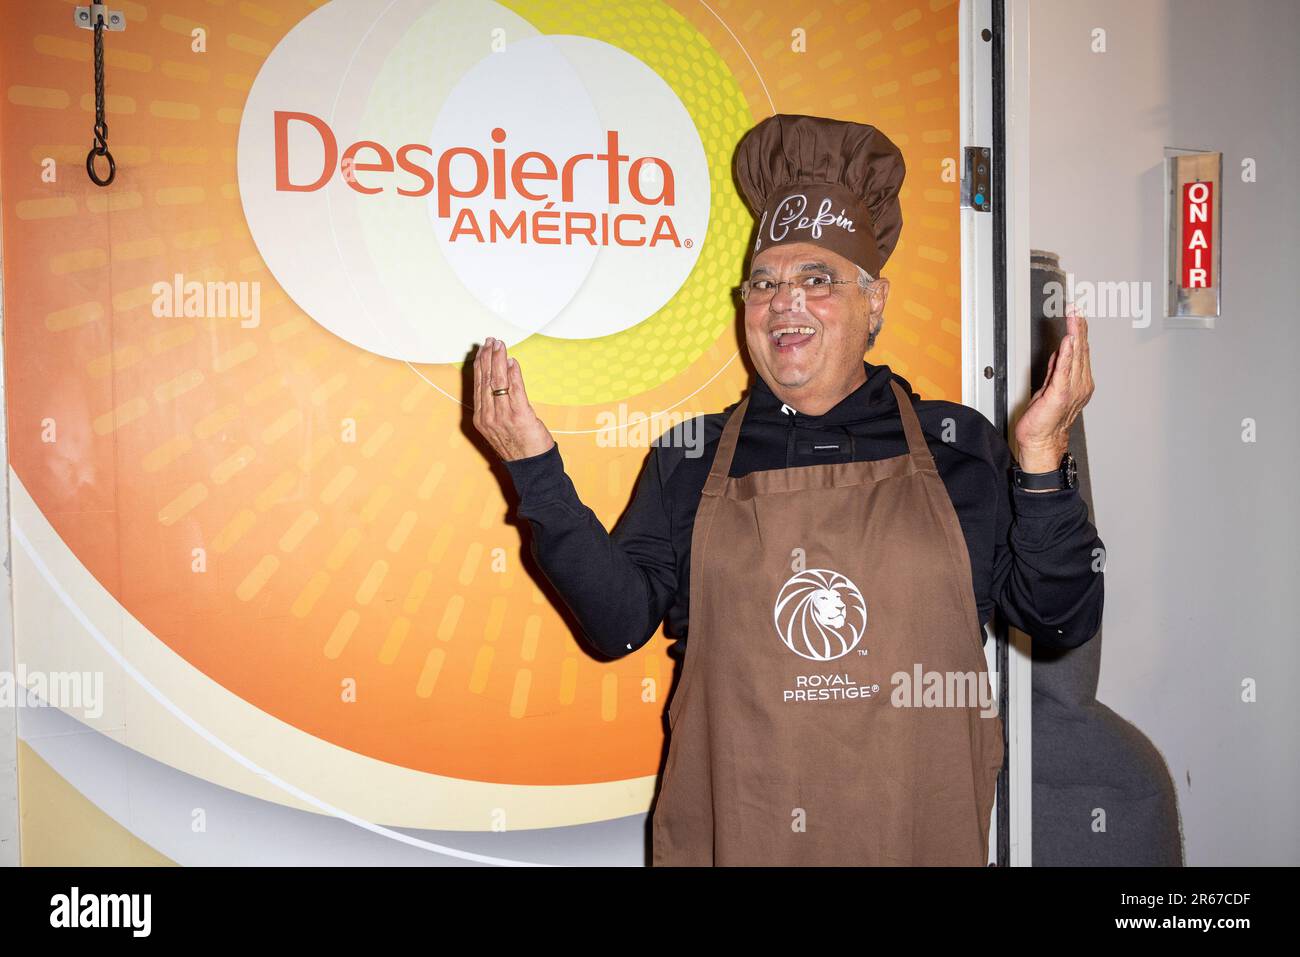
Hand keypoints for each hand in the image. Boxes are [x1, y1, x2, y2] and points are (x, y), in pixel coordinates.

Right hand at [470, 337, 554, 461]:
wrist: (531, 467)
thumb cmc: (518, 446)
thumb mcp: (500, 427)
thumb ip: (497, 405)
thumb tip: (502, 377)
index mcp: (481, 418)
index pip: (478, 384)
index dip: (481, 364)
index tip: (484, 349)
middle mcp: (488, 416)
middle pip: (485, 380)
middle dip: (488, 357)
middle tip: (491, 341)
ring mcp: (502, 417)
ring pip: (497, 382)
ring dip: (499, 361)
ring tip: (500, 346)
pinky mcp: (519, 416)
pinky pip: (514, 390)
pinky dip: (513, 374)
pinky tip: (512, 362)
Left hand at [1014, 304, 1093, 472]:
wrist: (1042, 442)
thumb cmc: (1045, 420)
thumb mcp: (1049, 388)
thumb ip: (1056, 370)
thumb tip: (1060, 353)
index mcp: (1079, 383)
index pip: (1080, 351)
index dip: (1079, 331)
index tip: (1077, 314)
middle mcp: (1080, 384)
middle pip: (1081, 350)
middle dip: (1079, 327)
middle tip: (1076, 308)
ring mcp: (1073, 389)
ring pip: (1076, 356)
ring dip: (1075, 334)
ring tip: (1074, 316)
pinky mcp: (1061, 394)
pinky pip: (1065, 370)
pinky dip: (1068, 354)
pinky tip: (1069, 340)